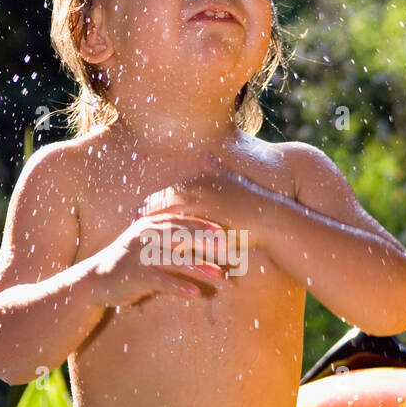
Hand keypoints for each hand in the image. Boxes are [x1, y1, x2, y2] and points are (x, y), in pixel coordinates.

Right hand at [88, 212, 226, 309]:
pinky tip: (195, 293)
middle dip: (204, 241)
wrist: (95, 280)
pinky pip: (160, 281)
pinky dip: (178, 286)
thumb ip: (169, 242)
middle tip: (226, 249)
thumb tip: (201, 245)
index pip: (179, 221)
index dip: (202, 225)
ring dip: (197, 266)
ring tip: (218, 275)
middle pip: (179, 236)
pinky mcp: (133, 275)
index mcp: (149, 226)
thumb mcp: (147, 247)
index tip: (223, 233)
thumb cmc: (129, 263)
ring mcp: (138, 255)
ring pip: (173, 258)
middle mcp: (144, 236)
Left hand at [134, 152, 276, 248]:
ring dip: (154, 226)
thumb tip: (206, 155)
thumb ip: (217, 168)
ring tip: (139, 237)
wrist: (274, 220)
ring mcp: (204, 206)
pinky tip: (158, 252)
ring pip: (170, 216)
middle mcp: (200, 189)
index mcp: (202, 180)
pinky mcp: (208, 223)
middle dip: (146, 211)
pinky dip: (169, 241)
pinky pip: (183, 233)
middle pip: (164, 200)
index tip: (140, 210)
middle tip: (131, 221)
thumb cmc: (256, 202)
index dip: (154, 201)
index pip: (170, 190)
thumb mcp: (233, 180)